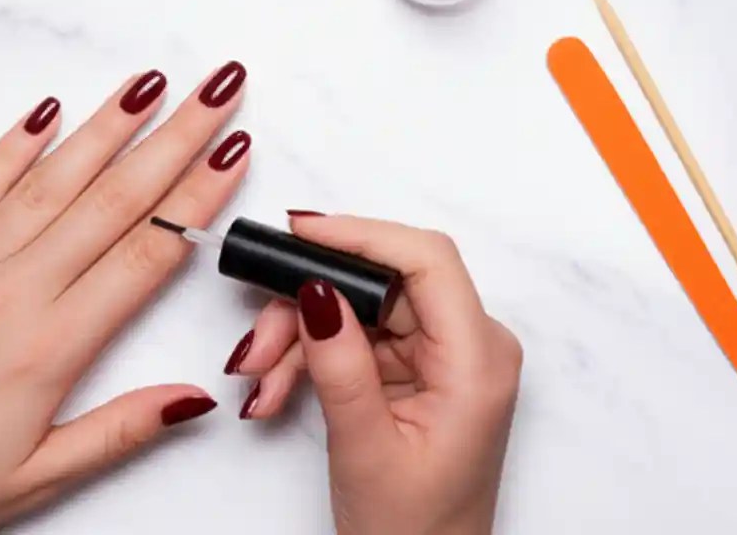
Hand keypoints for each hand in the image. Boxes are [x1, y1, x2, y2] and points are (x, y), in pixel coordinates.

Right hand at [225, 215, 522, 534]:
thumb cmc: (416, 533)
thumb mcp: (365, 447)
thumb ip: (340, 364)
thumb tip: (315, 290)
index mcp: (478, 361)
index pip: (427, 260)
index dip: (360, 234)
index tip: (298, 232)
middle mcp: (470, 347)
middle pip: (381, 282)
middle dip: (309, 302)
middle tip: (257, 342)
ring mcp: (442, 357)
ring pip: (358, 308)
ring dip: (300, 336)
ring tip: (259, 380)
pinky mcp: (416, 370)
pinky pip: (354, 337)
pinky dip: (311, 356)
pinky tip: (276, 387)